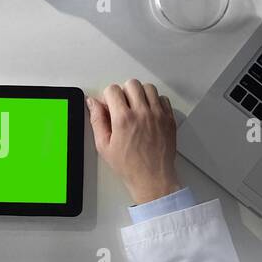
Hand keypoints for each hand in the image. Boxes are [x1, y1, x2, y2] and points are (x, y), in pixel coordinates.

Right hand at [89, 79, 181, 204]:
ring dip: (140, 94)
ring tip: (136, 107)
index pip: (113, 89)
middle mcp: (142, 113)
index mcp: (123, 119)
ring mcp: (158, 115)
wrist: (152, 178)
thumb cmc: (129, 166)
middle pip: (131, 84)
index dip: (108, 97)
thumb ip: (97, 120)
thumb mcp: (104, 145)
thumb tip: (93, 104)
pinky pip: (163, 99)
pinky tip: (148, 113)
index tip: (109, 107)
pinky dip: (155, 102)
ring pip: (148, 88)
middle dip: (123, 92)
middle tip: (122, 106)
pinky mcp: (169, 119)